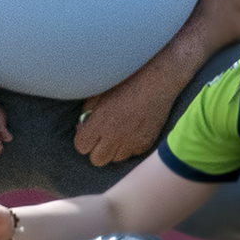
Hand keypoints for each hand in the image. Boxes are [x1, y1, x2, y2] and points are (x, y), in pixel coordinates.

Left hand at [74, 58, 188, 166]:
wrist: (157, 80)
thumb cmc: (126, 81)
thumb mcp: (100, 92)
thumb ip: (87, 112)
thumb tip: (82, 127)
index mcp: (100, 122)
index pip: (81, 147)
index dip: (84, 140)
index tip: (89, 132)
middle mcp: (115, 136)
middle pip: (97, 160)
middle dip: (96, 149)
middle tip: (102, 135)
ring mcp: (132, 142)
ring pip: (115, 159)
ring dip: (114, 149)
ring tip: (119, 131)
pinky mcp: (146, 144)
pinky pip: (132, 153)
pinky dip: (130, 146)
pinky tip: (133, 130)